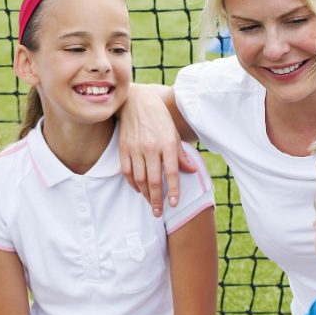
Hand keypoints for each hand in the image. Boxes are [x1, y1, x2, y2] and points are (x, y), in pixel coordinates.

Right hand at [117, 87, 196, 216]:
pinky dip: (132, 184)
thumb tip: (192, 171)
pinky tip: (138, 189)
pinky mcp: (123, 148)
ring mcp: (135, 148)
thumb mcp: (174, 134)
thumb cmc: (160, 119)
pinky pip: (127, 172)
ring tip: (150, 202)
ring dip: (145, 194)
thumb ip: (181, 154)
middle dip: (157, 199)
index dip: (173, 190)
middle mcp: (151, 147)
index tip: (174, 203)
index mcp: (167, 143)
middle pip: (154, 180)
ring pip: (139, 179)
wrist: (137, 102)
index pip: (172, 172)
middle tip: (159, 213)